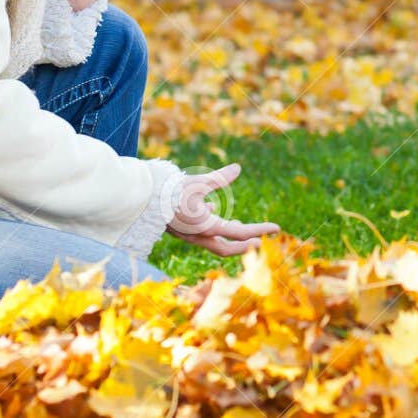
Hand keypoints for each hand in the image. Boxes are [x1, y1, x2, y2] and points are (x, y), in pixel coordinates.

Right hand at [167, 163, 281, 256]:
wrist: (141, 200)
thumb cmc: (170, 191)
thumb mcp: (198, 182)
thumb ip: (219, 178)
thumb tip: (237, 168)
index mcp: (206, 227)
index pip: (239, 233)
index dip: (260, 230)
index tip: (277, 229)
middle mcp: (198, 236)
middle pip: (226, 249)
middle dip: (245, 245)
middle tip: (262, 239)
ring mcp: (188, 235)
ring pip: (213, 241)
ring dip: (228, 236)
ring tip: (240, 224)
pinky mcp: (180, 229)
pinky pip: (200, 231)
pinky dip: (211, 223)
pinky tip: (211, 209)